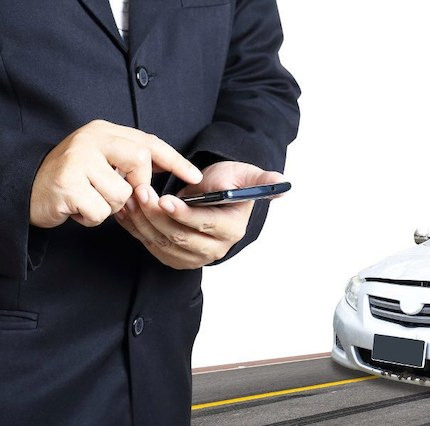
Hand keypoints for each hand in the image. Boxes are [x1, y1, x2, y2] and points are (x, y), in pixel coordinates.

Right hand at [30, 119, 202, 227]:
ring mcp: (77, 160)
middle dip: (137, 186)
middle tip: (120, 193)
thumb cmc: (72, 178)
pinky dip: (92, 218)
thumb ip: (132, 160)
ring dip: (110, 207)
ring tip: (90, 199)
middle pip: (139, 162)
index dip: (176, 161)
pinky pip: (100, 211)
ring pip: (122, 194)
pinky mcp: (66, 184)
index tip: (196, 177)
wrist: (26, 190)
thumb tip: (169, 167)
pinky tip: (77, 209)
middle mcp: (91, 139)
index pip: (150, 142)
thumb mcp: (103, 161)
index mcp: (104, 131)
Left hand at [114, 161, 284, 269]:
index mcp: (232, 229)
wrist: (213, 194)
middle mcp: (216, 248)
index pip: (206, 225)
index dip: (185, 214)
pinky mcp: (176, 259)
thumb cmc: (229, 181)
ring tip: (130, 198)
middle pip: (180, 237)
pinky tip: (127, 211)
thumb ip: (261, 180)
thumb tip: (282, 182)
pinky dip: (136, 229)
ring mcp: (194, 257)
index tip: (165, 200)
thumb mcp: (245, 176)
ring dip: (142, 221)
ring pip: (161, 242)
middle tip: (140, 192)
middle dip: (156, 215)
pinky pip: (151, 246)